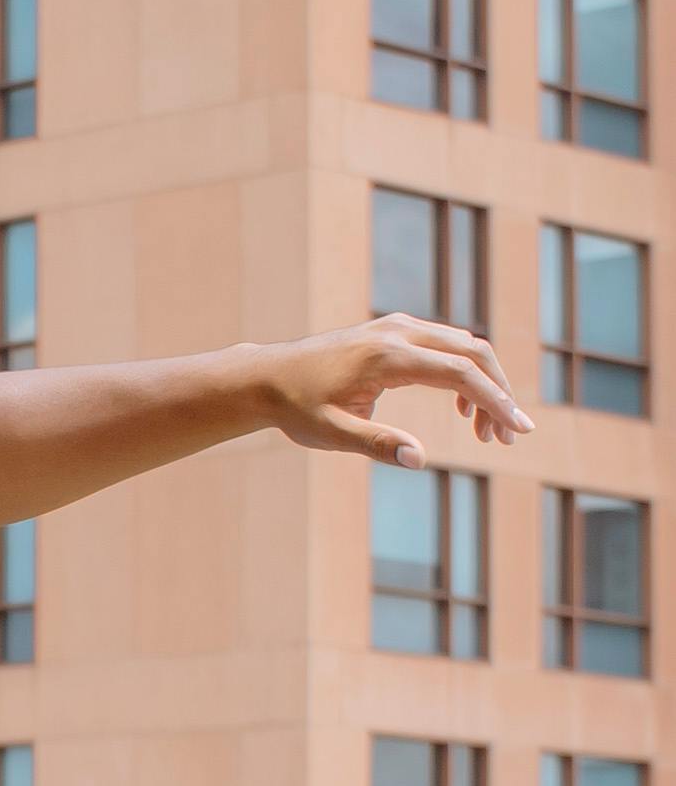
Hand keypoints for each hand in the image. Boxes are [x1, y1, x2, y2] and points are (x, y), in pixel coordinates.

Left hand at [265, 312, 531, 464]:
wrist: (268, 376)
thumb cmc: (297, 408)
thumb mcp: (331, 434)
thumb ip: (377, 444)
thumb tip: (419, 459)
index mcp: (388, 357)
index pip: (460, 374)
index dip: (495, 402)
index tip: (517, 430)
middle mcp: (399, 332)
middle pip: (473, 353)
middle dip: (498, 394)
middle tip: (507, 438)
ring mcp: (398, 326)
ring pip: (463, 346)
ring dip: (483, 384)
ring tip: (485, 432)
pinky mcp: (396, 330)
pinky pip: (445, 345)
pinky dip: (464, 371)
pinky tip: (462, 406)